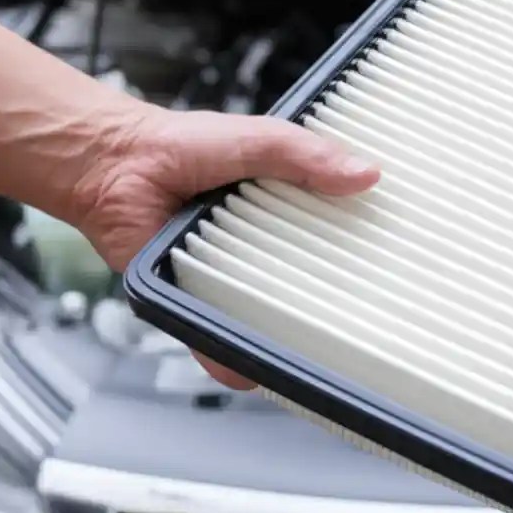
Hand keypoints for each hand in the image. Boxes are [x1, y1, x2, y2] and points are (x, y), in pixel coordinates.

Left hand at [74, 106, 378, 389]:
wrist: (110, 167)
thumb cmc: (183, 145)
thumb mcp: (259, 138)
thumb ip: (308, 155)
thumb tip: (366, 175)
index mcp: (291, 206)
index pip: (341, 233)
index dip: (369, 251)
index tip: (401, 268)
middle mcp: (268, 246)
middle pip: (313, 282)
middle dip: (339, 302)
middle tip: (372, 321)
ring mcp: (233, 275)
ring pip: (269, 316)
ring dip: (289, 336)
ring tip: (325, 358)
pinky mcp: (196, 298)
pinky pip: (216, 335)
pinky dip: (230, 358)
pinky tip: (252, 374)